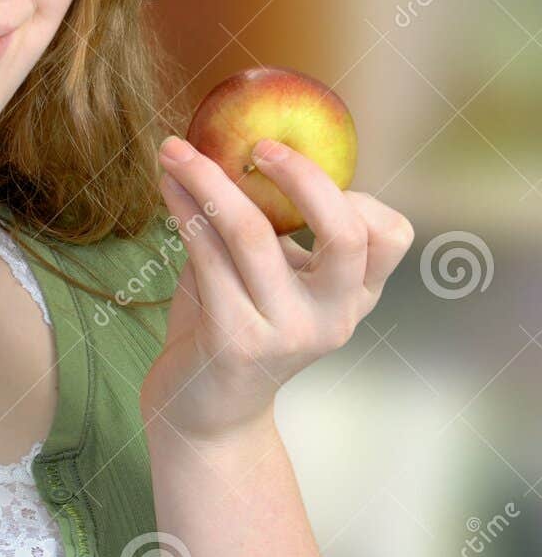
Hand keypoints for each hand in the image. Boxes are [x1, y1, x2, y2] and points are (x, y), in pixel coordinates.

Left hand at [139, 136, 414, 444]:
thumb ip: (276, 226)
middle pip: (344, 232)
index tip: (302, 173)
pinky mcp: (234, 341)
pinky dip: (184, 209)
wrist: (205, 413)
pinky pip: (208, 255)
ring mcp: (286, 333)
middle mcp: (333, 319)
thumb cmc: (236, 325)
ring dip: (208, 178)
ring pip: (254, 233)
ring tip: (175, 150)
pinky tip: (168, 186)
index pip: (390, 235)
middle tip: (257, 145)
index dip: (355, 193)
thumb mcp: (272, 277)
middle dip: (302, 175)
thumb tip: (238, 143)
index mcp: (354, 298)